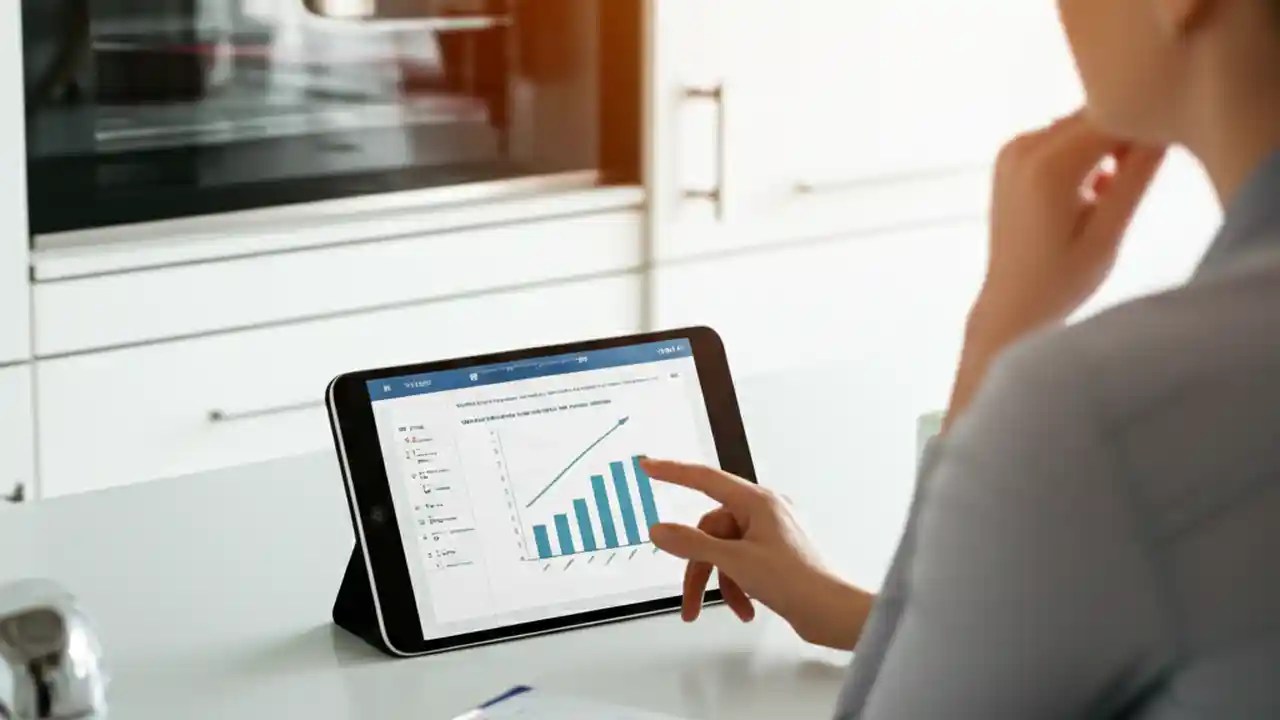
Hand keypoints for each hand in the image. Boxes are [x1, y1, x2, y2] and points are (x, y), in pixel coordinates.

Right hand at [640, 458, 873, 650]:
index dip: (673, 472)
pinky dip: (738, 587)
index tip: (647, 465)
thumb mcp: (735, 562)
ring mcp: (770, 534)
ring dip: (721, 583)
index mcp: (757, 501)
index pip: (705, 479)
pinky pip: (741, 563)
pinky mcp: (775, 556)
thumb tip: (659, 530)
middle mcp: (764, 512)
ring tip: (731, 611)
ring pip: (724, 552)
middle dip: (700, 568)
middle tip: (689, 603)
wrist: (834, 613)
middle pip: (711, 531)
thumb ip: (693, 544)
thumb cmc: (794, 580)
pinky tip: (747, 610)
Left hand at [946, 111, 1165, 427]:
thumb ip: (1137, 175)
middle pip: (1093, 117)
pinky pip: (1058, 139)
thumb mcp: (1109, 232)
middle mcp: (1023, 148)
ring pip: (1077, 125)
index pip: (1113, 118)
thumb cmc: (1063, 281)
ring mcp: (1011, 151)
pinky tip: (1083, 195)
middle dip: (1121, 140)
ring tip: (1103, 198)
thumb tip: (1164, 128)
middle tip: (1128, 186)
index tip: (1152, 165)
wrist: (1011, 304)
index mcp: (1047, 166)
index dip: (1143, 132)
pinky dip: (1078, 156)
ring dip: (1100, 149)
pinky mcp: (1009, 158)